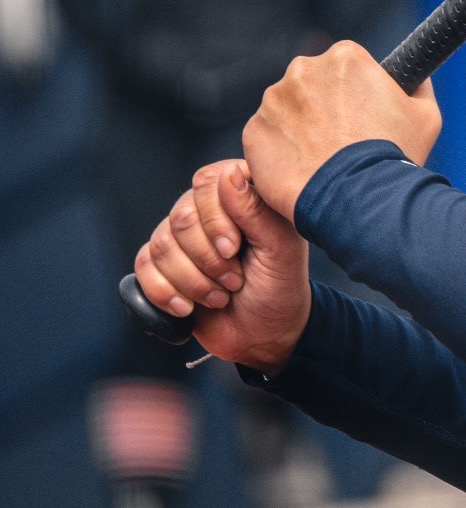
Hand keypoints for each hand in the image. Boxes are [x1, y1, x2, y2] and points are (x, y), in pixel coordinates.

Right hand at [133, 160, 310, 374]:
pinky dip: (164, 292)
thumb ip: (257, 211)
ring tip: (220, 297)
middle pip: (181, 217)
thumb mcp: (280, 250)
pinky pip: (143, 267)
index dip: (215, 220)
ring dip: (192, 280)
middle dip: (207, 259)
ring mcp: (183, 237)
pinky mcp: (162, 264)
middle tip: (234, 281)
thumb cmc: (280, 287)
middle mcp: (209, 210)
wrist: (263, 333)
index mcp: (242, 195)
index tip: (234, 250)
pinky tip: (187, 308)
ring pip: (162, 244)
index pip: (207, 183)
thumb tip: (229, 174)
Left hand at [244, 40, 439, 219]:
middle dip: (325, 106)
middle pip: (313, 84)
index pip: (347, 66)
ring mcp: (273, 100)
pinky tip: (305, 170)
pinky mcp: (254, 130)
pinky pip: (268, 138)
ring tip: (324, 160)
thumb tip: (416, 77)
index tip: (363, 116)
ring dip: (301, 128)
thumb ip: (418, 87)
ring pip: (287, 110)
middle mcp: (303, 69)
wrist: (357, 198)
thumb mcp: (426, 115)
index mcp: (345, 57)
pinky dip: (282, 152)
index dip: (357, 92)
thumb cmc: (395, 155)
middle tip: (344, 140)